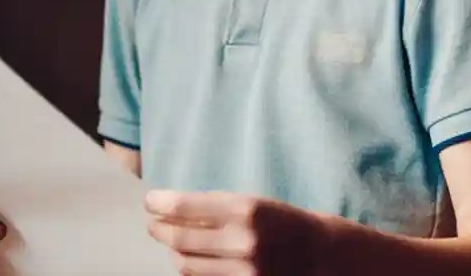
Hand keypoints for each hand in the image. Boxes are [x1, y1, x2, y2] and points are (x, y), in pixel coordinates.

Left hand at [144, 190, 328, 275]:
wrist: (321, 254)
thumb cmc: (282, 222)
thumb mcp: (252, 203)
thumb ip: (214, 208)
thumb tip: (170, 209)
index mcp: (245, 208)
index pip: (183, 206)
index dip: (159, 204)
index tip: (149, 202)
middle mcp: (243, 240)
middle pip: (179, 238)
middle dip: (160, 229)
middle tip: (154, 225)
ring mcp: (244, 270)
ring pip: (186, 263)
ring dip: (174, 252)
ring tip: (174, 243)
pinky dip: (191, 270)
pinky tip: (191, 259)